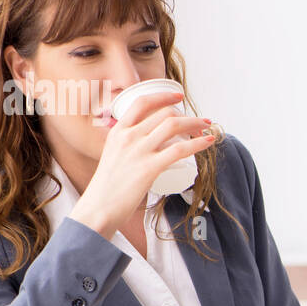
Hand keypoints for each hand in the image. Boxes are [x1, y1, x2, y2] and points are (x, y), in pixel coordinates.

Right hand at [70, 90, 215, 239]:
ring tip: (207, 128)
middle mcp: (128, 137)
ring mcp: (139, 151)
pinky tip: (208, 142)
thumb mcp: (112, 156)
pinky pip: (180, 149)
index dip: (163, 96)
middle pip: (164, 114)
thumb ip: (125, 147)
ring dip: (196, 124)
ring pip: (174, 126)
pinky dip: (198, 143)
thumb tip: (142, 144)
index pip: (142, 102)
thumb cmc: (107, 187)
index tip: (178, 97)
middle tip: (199, 122)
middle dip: (187, 114)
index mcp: (118, 131)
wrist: (98, 208)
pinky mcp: (149, 167)